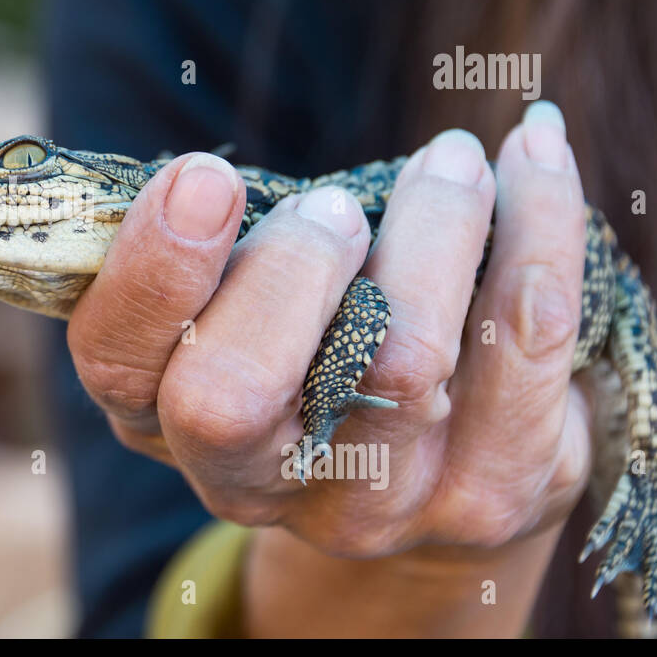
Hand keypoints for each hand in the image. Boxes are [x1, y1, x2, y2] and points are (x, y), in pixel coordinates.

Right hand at [66, 102, 591, 634]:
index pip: (118, 359)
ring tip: (448, 163)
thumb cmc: (312, 344)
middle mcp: (249, 481)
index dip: (155, 268)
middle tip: (334, 207)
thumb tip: (202, 180)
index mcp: (160, 417)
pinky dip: (538, 222)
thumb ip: (208, 252)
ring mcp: (370, 503)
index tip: (207, 177)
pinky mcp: (487, 492)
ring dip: (432, 223)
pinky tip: (531, 154)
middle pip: (231, 393)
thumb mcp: (233, 302)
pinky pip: (524, 339)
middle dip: (287, 268)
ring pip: (400, 358)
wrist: (439, 475)